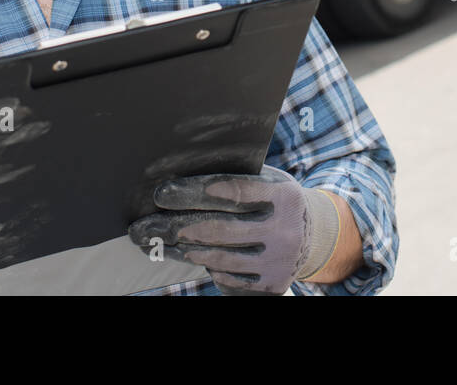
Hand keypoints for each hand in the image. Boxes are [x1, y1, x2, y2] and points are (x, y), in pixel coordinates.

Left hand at [127, 164, 340, 294]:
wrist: (313, 237)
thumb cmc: (275, 200)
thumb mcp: (268, 181)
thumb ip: (238, 178)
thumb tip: (183, 172)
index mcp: (283, 196)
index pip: (232, 191)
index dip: (194, 192)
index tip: (162, 193)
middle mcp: (283, 230)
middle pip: (218, 229)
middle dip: (174, 227)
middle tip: (143, 226)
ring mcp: (277, 261)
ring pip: (217, 258)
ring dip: (180, 250)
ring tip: (156, 242)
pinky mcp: (270, 285)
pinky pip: (227, 278)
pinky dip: (205, 266)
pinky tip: (185, 255)